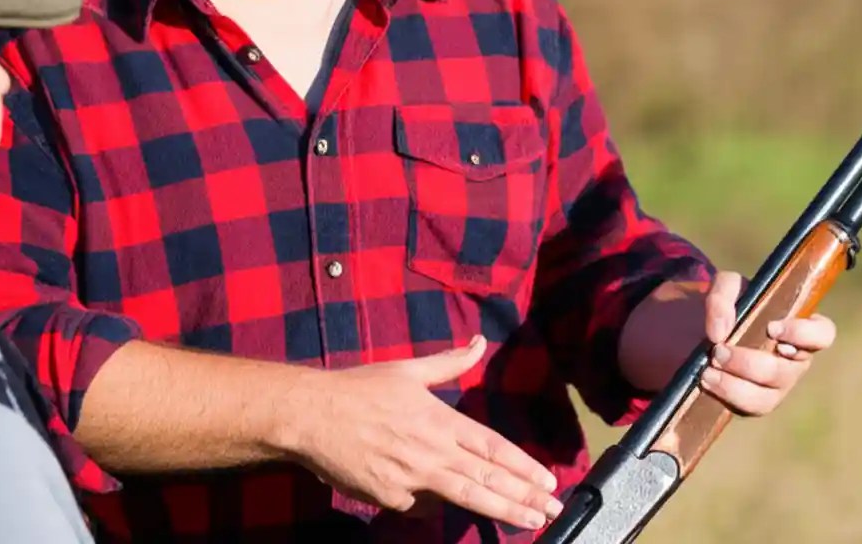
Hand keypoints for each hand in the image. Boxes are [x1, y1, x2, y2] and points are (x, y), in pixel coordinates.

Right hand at [281, 336, 562, 530]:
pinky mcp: (388, 497)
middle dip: (524, 495)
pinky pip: (419, 506)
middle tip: (552, 508)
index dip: (523, 466)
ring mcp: (411, 477)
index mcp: (441, 419)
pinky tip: (445, 508)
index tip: (547, 480)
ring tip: (529, 521)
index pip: (493, 447)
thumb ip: (449, 362)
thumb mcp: (408, 370)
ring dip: (501, 510)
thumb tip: (479, 341)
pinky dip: (434, 506)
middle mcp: (432, 450)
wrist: (310, 415)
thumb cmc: (359, 389)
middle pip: (487, 478)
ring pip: (465, 497)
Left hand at [698, 272, 837, 415]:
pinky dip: (725, 394)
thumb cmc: (733, 306)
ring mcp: (777, 386)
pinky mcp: (756, 402)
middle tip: (719, 349)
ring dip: (734, 384)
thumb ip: (723, 295)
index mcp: (800, 329)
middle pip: (785, 371)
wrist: (707, 329)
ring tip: (709, 368)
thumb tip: (720, 332)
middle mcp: (795, 361)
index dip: (803, 334)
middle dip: (749, 363)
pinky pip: (748, 408)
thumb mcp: (727, 288)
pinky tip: (706, 379)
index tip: (771, 328)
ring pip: (766, 397)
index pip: (823, 334)